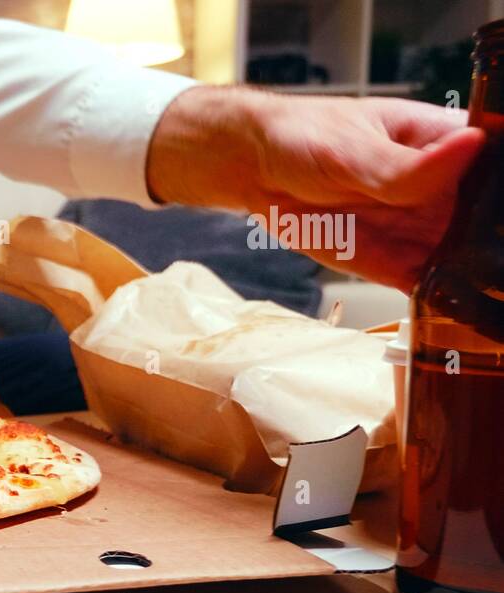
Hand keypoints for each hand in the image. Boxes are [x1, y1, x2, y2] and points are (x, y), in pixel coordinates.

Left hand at [147, 86, 484, 291]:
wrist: (256, 168)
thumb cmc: (304, 137)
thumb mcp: (354, 149)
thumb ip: (408, 166)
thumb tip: (470, 147)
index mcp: (452, 140)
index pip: (501, 167)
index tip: (503, 223)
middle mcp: (450, 188)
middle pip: (494, 223)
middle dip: (496, 247)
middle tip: (495, 269)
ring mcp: (426, 228)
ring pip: (470, 261)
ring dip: (479, 281)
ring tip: (485, 295)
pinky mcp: (398, 262)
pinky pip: (431, 287)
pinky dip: (442, 302)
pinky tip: (453, 313)